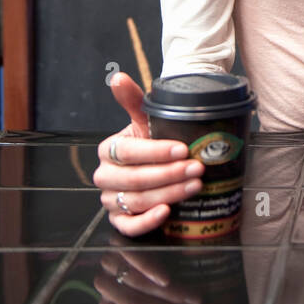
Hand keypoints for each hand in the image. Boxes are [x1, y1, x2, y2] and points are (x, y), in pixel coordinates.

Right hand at [93, 72, 204, 236]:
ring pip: (137, 201)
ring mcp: (111, 201)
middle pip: (134, 179)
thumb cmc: (152, 142)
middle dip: (169, 174)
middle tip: (197, 168)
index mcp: (108, 150)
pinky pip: (129, 226)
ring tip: (195, 185)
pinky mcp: (121, 221)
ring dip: (168, 194)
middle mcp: (106, 177)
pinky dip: (147, 222)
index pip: (128, 152)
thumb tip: (118, 77)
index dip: (155, 152)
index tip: (182, 149)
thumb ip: (133, 100)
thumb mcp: (146, 121)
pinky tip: (166, 212)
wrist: (158, 165)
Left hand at [94, 246, 205, 303]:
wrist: (145, 243)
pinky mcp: (119, 242)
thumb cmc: (147, 284)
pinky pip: (132, 260)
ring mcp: (110, 263)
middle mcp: (105, 288)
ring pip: (135, 285)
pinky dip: (150, 272)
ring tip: (194, 299)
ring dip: (167, 295)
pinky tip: (167, 280)